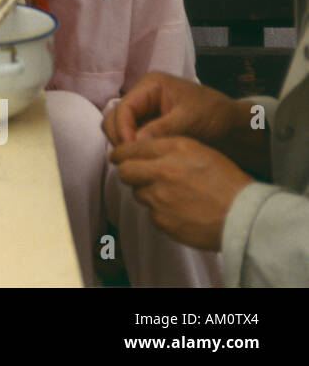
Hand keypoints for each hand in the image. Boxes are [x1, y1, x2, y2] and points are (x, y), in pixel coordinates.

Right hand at [103, 72, 242, 146]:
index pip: (124, 108)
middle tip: (131, 159)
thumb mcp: (189, 119)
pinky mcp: (148, 125)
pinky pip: (131, 136)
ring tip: (137, 160)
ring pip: (119, 128)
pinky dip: (133, 147)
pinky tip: (142, 159)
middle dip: (120, 137)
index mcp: (150, 86)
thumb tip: (135, 143)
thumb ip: (162, 129)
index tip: (131, 151)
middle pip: (115, 117)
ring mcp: (144, 111)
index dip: (123, 130)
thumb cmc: (214, 114)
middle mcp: (142, 96)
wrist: (233, 126)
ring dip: (124, 144)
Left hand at [111, 136, 252, 250]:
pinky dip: (161, 212)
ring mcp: (159, 198)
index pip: (130, 148)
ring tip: (174, 195)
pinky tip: (181, 210)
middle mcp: (162, 171)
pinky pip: (152, 214)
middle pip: (125, 171)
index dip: (121, 153)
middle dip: (129, 172)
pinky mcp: (162, 220)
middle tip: (139, 175)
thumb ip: (167, 145)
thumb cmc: (227, 181)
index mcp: (172, 150)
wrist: (245, 215)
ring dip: (148, 193)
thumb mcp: (199, 150)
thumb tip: (138, 148)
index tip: (119, 156)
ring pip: (139, 193)